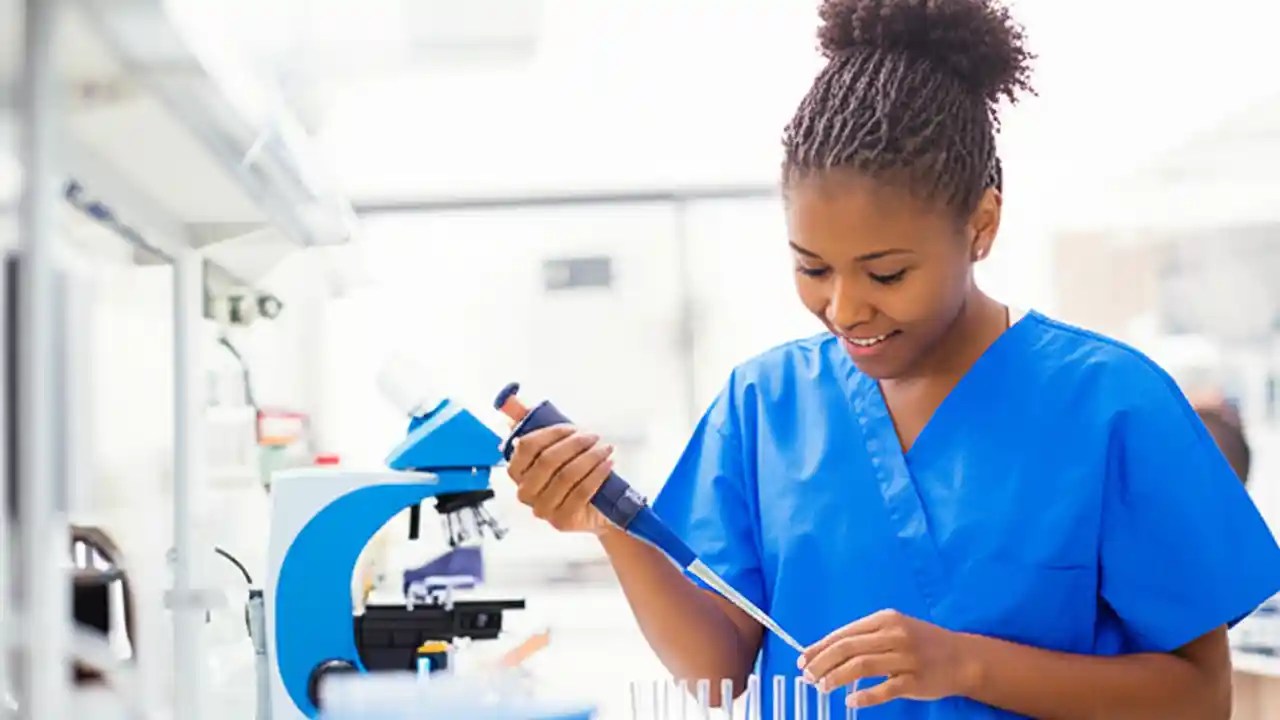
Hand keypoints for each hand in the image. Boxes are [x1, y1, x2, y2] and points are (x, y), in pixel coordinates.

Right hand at [505, 424, 615, 535]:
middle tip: (594, 436)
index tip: (573, 428)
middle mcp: (525, 492)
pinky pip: (580, 492)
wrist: (598, 509)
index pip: (527, 446)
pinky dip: (597, 475)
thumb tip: (511, 400)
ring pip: (565, 476)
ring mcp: (541, 509)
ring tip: (606, 448)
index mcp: (517, 471)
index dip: (552, 433)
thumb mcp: (558, 445)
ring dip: (589, 457)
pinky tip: (608, 464)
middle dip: (574, 444)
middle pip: (547, 461)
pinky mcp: (560, 521)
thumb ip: (533, 422)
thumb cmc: (575, 473)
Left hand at [797, 609, 974, 709]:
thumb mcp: (895, 629)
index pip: (844, 633)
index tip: (803, 659)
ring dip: (837, 678)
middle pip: (849, 649)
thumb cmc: (922, 643)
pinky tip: (850, 701)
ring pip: (862, 667)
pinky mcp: (916, 681)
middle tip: (808, 676)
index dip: (820, 647)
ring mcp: (906, 658)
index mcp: (885, 619)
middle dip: (822, 663)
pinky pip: (885, 689)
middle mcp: (895, 635)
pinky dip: (865, 696)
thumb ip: (865, 638)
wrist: (963, 658)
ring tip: (822, 687)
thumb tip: (827, 651)